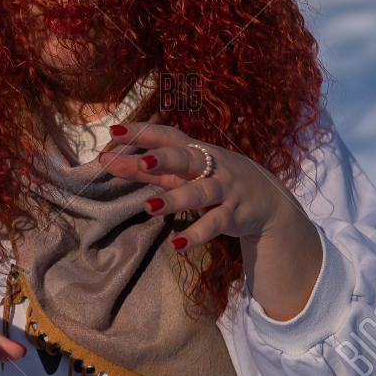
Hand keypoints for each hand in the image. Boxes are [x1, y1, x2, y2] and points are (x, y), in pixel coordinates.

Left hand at [96, 121, 322, 319]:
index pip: (167, 136)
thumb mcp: (182, 173)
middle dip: (165, 159)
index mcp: (196, 150)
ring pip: (199, 193)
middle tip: (141, 162)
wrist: (269, 202)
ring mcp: (224, 189)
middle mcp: (212, 165)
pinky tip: (176, 245)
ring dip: (174, 200)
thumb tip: (107, 160)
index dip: (143, 132)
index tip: (114, 131)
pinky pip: (214, 224)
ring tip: (148, 207)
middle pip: (187, 158)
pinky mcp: (234, 214)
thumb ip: (146, 169)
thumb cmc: (214, 180)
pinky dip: (195, 235)